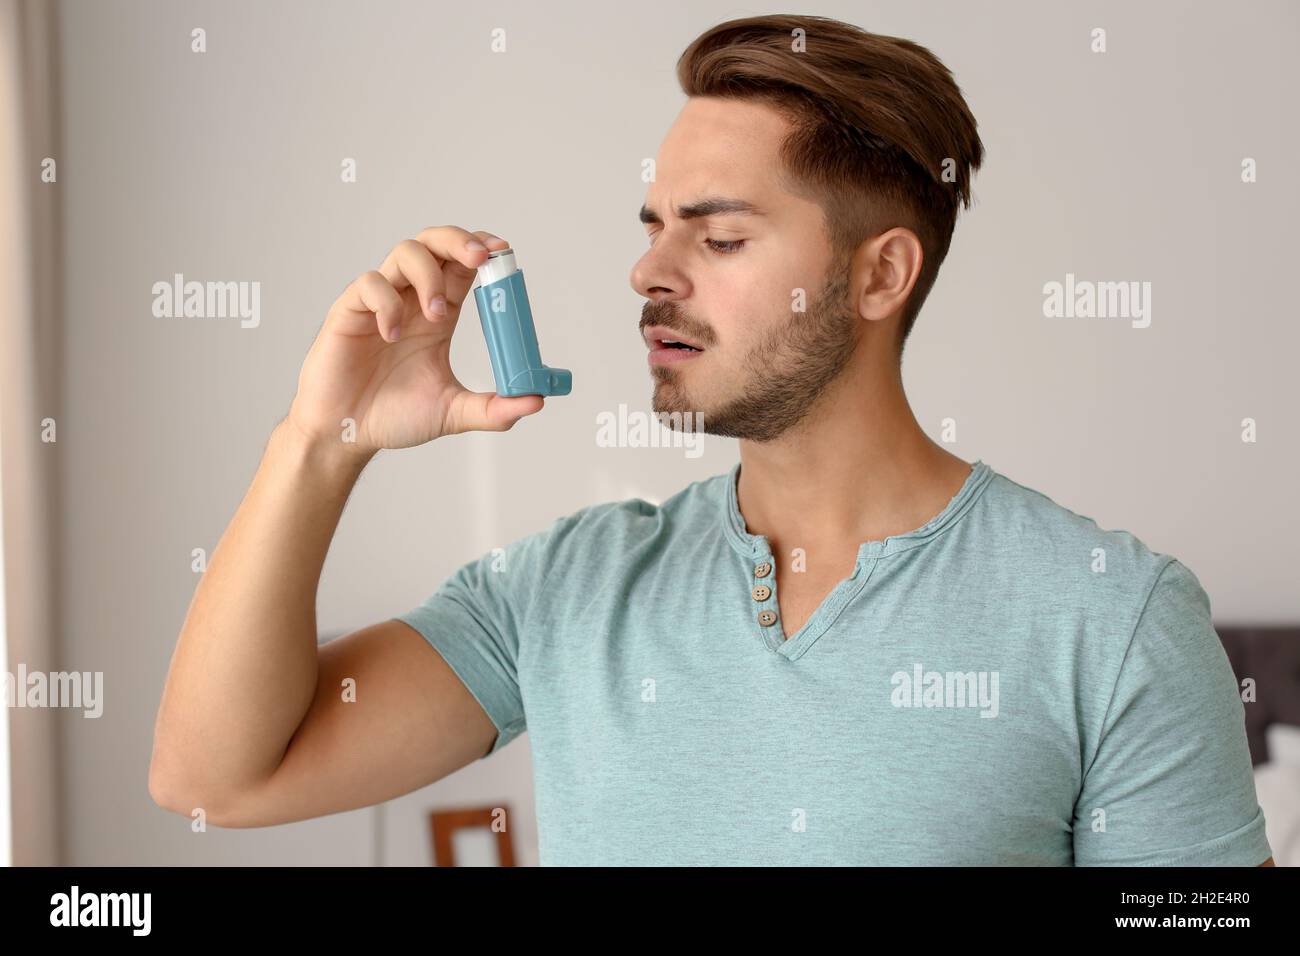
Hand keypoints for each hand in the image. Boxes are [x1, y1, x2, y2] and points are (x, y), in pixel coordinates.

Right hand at [286, 227, 544, 456]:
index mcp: (439, 315)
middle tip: (479, 257)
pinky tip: (391, 335)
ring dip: (428, 275)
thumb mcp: (453, 413)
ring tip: (436, 316)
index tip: (504, 253)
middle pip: (436, 243)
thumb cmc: (393, 416)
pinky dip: (387, 302)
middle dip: (459, 240)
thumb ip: (493, 410)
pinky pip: (370, 284)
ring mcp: (380, 302)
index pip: (463, 266)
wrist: (346, 434)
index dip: (483, 251)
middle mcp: (411, 300)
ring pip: (406, 252)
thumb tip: (535, 402)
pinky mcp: (350, 311)